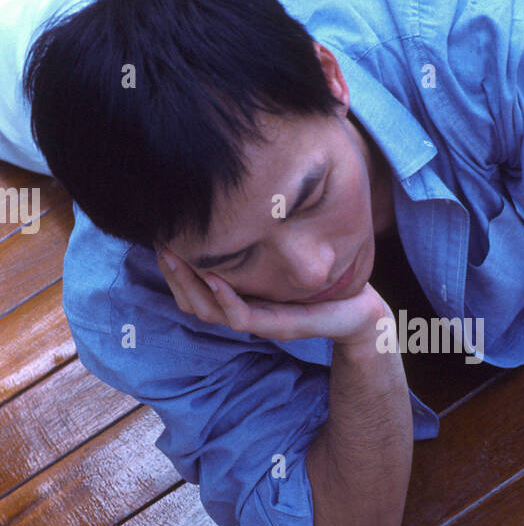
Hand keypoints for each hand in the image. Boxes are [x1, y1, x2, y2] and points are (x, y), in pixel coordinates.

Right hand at [155, 249, 390, 346]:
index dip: (172, 267)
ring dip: (191, 286)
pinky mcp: (285, 326)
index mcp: (240, 296)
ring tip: (177, 258)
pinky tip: (216, 277)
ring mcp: (263, 322)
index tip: (158, 237)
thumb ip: (257, 234)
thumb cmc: (324, 276)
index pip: (192, 288)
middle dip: (174, 274)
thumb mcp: (284, 247)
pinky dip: (227, 300)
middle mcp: (246, 313)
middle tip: (160, 244)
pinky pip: (246, 317)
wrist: (363, 307)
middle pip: (193, 302)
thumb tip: (228, 198)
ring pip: (212, 312)